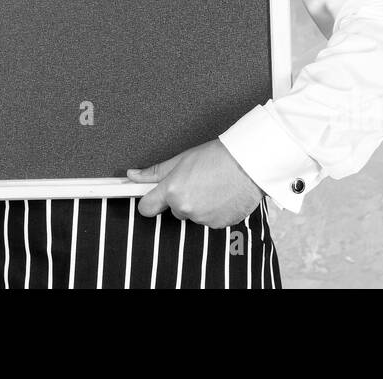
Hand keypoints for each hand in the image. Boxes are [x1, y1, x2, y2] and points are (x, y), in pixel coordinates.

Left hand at [128, 139, 263, 227]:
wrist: (248, 164)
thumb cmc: (217, 157)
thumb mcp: (181, 159)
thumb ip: (155, 172)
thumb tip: (133, 175)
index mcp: (173, 191)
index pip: (146, 208)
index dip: (149, 202)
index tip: (152, 198)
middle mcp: (185, 208)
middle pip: (174, 210)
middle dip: (181, 199)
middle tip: (196, 181)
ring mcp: (203, 219)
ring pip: (193, 215)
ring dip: (199, 205)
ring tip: (213, 186)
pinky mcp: (219, 225)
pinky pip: (210, 221)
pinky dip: (214, 211)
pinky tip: (222, 195)